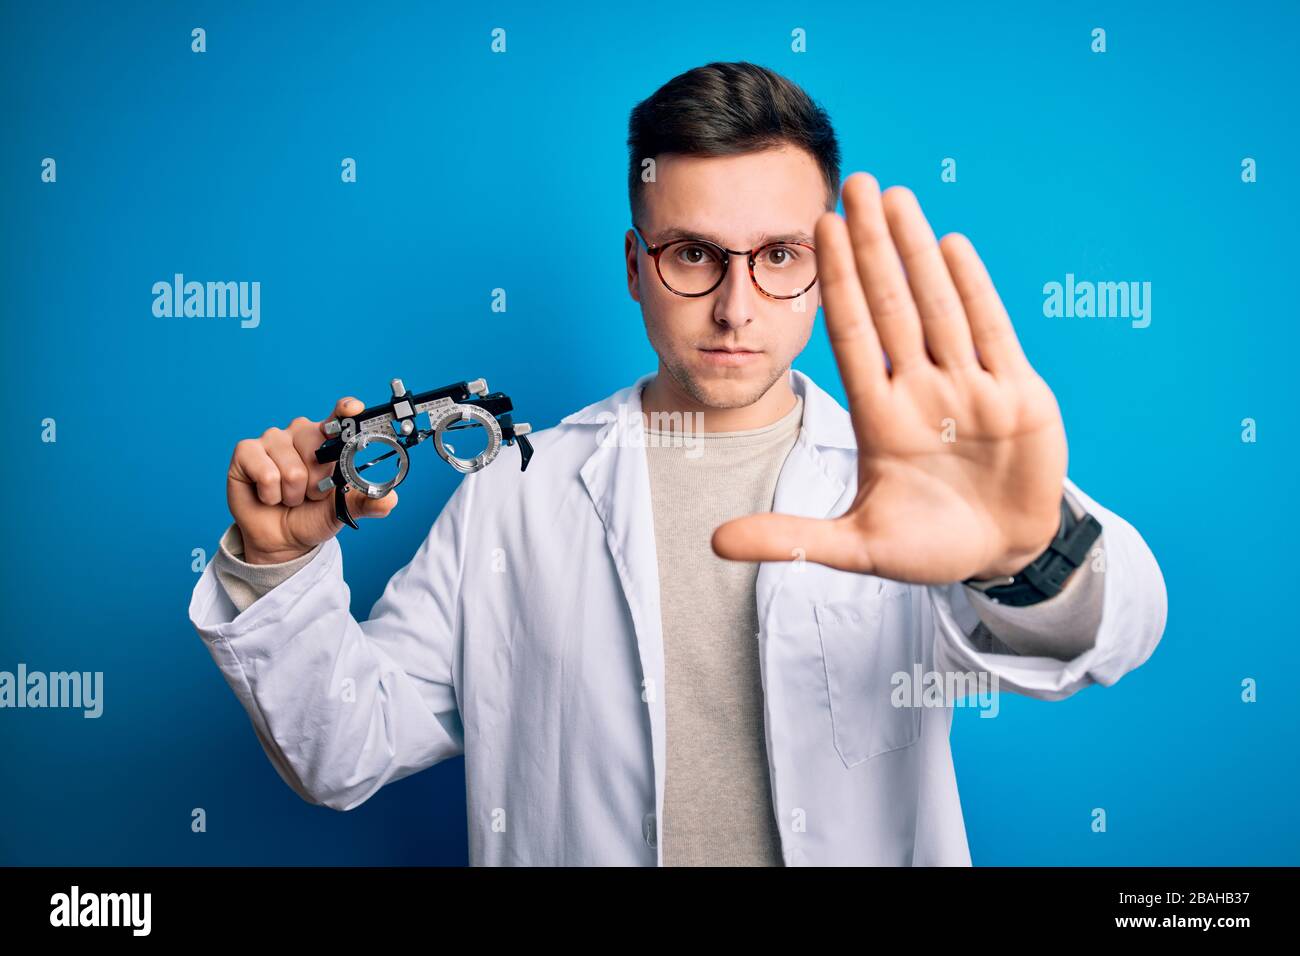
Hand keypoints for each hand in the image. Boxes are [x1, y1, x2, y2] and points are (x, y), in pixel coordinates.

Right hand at [227, 396, 398, 563]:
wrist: (281, 538)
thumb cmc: (312, 516)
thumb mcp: (343, 511)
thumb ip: (366, 502)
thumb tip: (390, 499)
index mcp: (328, 440)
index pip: (339, 415)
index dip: (345, 410)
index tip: (354, 409)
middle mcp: (301, 432)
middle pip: (316, 446)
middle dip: (318, 481)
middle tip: (312, 493)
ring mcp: (272, 439)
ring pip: (292, 468)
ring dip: (294, 493)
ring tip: (290, 496)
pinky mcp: (246, 451)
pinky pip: (267, 473)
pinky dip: (271, 494)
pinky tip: (268, 494)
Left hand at [712, 173, 1066, 584]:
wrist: (1002, 556)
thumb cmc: (929, 548)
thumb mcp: (855, 547)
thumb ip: (789, 538)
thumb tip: (714, 543)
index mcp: (879, 416)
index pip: (851, 334)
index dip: (835, 282)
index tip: (817, 229)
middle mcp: (920, 389)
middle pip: (890, 304)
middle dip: (871, 246)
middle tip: (854, 184)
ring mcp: (968, 387)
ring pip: (938, 305)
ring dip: (916, 252)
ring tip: (896, 196)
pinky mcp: (1017, 394)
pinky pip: (993, 332)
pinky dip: (973, 290)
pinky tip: (950, 244)